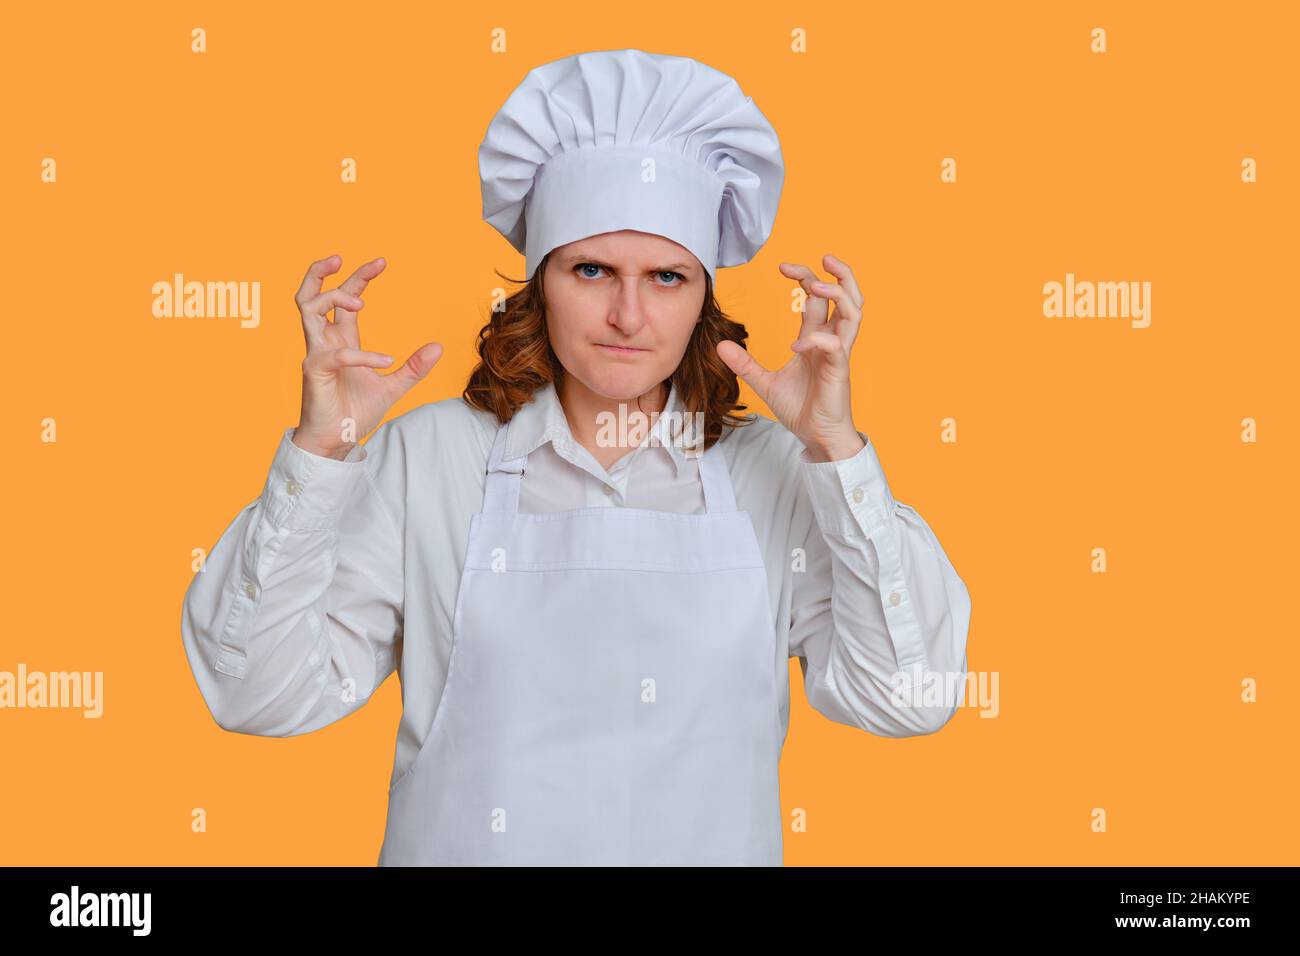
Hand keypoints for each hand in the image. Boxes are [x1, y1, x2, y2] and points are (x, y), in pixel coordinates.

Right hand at [292, 254, 442, 458]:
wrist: (337, 442)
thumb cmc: (354, 413)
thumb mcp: (393, 387)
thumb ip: (414, 368)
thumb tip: (438, 347)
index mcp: (341, 340)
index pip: (344, 299)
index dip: (359, 278)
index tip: (381, 263)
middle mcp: (324, 342)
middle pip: (313, 294)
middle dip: (323, 271)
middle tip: (342, 257)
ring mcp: (316, 354)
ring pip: (307, 309)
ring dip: (331, 297)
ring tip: (360, 302)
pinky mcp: (315, 371)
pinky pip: (337, 354)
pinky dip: (363, 355)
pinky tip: (386, 361)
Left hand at [716, 253, 865, 461]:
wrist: (816, 437)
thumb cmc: (800, 408)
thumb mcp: (764, 383)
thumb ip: (745, 364)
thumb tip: (720, 346)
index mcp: (816, 338)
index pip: (818, 298)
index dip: (805, 277)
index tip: (782, 267)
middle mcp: (831, 340)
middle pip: (846, 295)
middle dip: (836, 273)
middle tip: (819, 259)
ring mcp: (838, 354)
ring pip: (854, 312)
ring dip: (839, 293)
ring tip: (817, 285)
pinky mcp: (839, 370)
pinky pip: (835, 345)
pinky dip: (817, 339)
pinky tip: (797, 346)